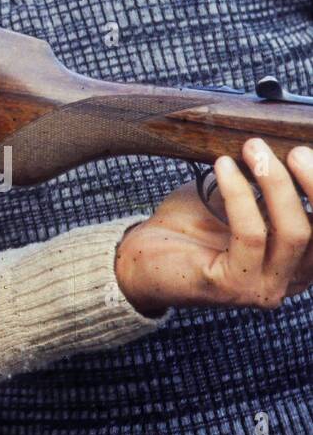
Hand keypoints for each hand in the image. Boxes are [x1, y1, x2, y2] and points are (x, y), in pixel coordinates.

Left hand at [114, 139, 312, 315]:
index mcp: (298, 262)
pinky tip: (224, 166)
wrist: (139, 255)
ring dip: (276, 183)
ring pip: (294, 232)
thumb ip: (264, 184)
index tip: (310, 151)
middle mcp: (289, 282)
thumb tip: (281, 145)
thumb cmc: (189, 224)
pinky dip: (239, 194)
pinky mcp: (231, 286)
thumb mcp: (237, 198)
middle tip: (294, 150)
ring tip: (253, 149)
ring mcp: (263, 289)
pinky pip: (250, 234)